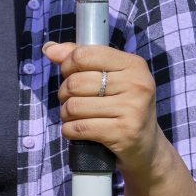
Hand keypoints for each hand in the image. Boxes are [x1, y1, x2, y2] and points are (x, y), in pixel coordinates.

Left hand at [42, 41, 162, 173]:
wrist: (146, 147)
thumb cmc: (121, 107)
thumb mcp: (108, 78)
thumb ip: (80, 60)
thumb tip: (49, 48)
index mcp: (133, 65)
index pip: (84, 55)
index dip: (68, 66)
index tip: (72, 75)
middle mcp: (137, 84)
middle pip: (75, 83)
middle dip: (65, 94)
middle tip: (75, 102)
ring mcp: (133, 109)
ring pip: (73, 106)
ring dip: (66, 115)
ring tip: (78, 117)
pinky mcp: (124, 133)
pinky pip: (78, 128)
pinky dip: (70, 131)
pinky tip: (80, 131)